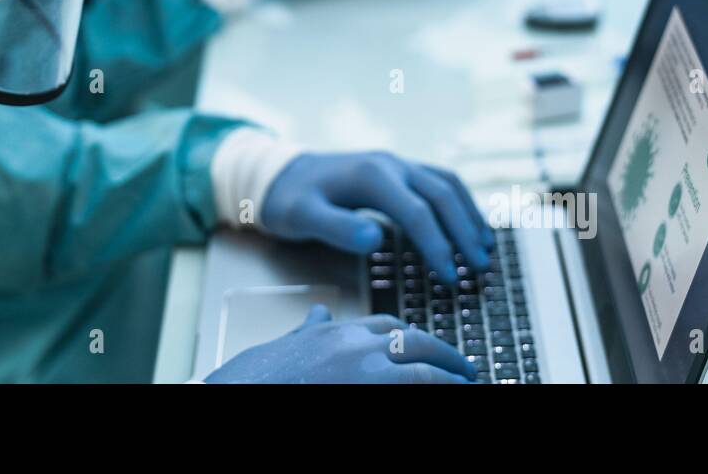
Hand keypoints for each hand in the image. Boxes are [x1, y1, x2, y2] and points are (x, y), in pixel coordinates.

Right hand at [205, 304, 474, 382]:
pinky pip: (415, 391)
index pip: (390, 327)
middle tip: (467, 371)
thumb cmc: (256, 378)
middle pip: (419, 346)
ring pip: (425, 373)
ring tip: (468, 385)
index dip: (414, 339)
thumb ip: (307, 331)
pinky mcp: (369, 392)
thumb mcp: (284, 346)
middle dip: (447, 357)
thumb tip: (317, 315)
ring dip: (451, 379)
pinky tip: (452, 393)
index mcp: (337, 333)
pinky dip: (436, 391)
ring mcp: (365, 375)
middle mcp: (356, 349)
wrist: (238, 390)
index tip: (430, 350)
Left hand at [260, 152, 493, 276]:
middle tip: (481, 268)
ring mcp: (397, 164)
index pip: (417, 211)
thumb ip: (337, 228)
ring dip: (469, 214)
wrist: (279, 173)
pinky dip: (460, 203)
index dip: (437, 244)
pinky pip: (439, 182)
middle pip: (441, 194)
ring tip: (486, 249)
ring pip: (446, 184)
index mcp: (371, 175)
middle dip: (464, 231)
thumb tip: (376, 239)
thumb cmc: (290, 199)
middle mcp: (391, 163)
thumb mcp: (301, 217)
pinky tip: (469, 225)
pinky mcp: (398, 170)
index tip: (452, 276)